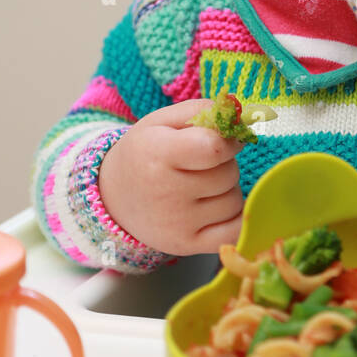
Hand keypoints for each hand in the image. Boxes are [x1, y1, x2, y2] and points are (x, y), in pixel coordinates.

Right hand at [97, 99, 246, 256]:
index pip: (214, 148)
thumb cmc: (146, 153)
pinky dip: (233, 218)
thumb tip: (242, 119)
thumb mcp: (163, 121)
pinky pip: (234, 231)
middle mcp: (165, 192)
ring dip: (226, 191)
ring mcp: (177, 223)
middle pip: (228, 175)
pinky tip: (215, 208)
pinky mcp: (186, 246)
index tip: (224, 140)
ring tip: (201, 188)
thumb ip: (203, 111)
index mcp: (157, 153)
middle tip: (201, 166)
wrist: (114, 197)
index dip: (229, 140)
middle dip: (224, 166)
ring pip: (234, 201)